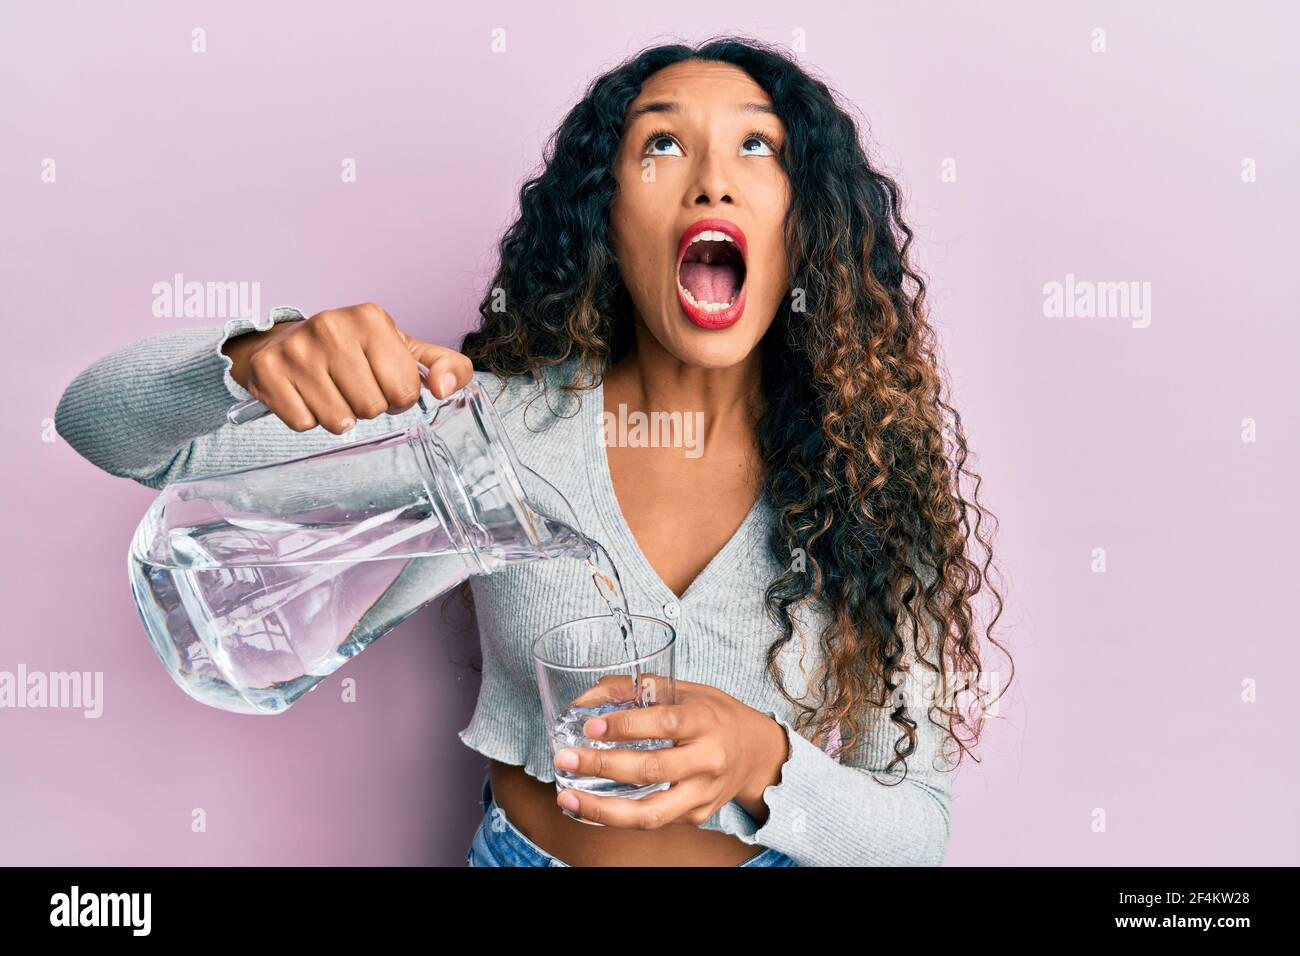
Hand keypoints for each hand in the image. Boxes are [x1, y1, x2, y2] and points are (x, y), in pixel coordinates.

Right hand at [225, 302, 472, 433]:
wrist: (289, 341)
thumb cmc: (355, 351)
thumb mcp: (405, 351)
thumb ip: (447, 367)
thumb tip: (444, 388)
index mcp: (371, 318)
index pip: (405, 389)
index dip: (398, 396)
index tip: (383, 381)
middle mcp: (331, 326)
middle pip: (371, 407)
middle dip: (368, 407)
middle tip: (354, 387)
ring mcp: (296, 348)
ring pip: (338, 421)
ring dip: (339, 416)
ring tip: (331, 390)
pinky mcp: (268, 370)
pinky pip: (303, 423)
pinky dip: (308, 418)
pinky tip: (306, 394)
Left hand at [551, 676, 789, 828]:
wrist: (758, 753)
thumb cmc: (716, 716)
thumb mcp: (686, 690)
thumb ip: (638, 688)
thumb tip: (586, 696)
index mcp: (705, 721)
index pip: (665, 724)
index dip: (626, 726)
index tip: (590, 726)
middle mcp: (708, 760)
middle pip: (652, 769)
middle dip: (602, 766)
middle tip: (565, 758)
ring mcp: (703, 794)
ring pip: (651, 813)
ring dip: (602, 809)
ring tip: (567, 798)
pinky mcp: (697, 816)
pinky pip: (652, 822)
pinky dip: (616, 818)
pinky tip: (588, 808)